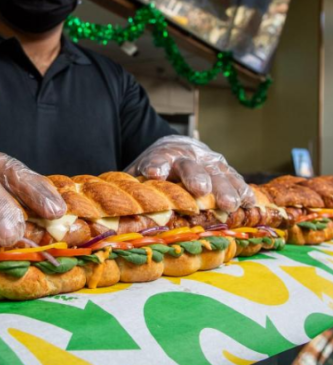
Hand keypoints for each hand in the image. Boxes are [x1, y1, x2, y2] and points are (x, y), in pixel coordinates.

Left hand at [126, 135, 253, 211]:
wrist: (174, 149)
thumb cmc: (152, 172)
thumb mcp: (137, 177)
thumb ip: (131, 192)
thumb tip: (113, 215)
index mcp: (159, 157)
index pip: (157, 159)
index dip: (156, 165)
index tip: (154, 173)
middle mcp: (185, 157)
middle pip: (190, 166)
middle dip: (195, 178)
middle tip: (199, 190)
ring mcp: (206, 161)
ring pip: (216, 173)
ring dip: (224, 188)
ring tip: (230, 204)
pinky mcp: (223, 169)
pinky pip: (234, 179)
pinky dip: (242, 190)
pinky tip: (249, 203)